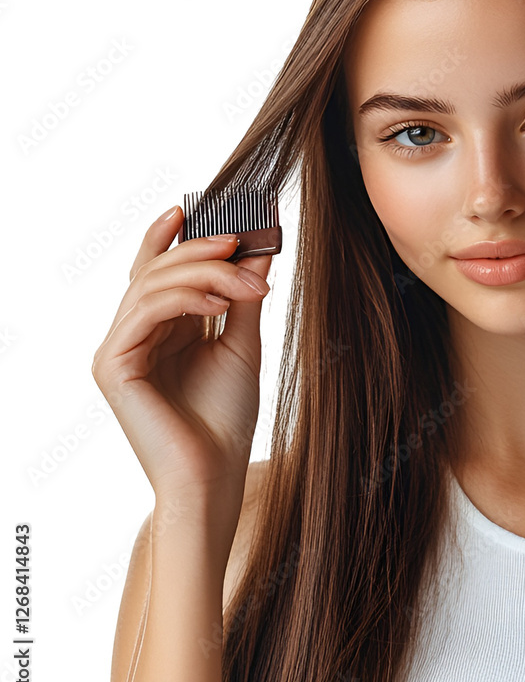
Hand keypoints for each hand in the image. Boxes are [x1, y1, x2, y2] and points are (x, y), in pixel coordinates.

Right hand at [92, 205, 274, 521]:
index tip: (200, 207)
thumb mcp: (242, 343)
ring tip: (248, 280)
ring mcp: (118, 349)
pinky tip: (222, 300)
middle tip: (242, 240)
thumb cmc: (226, 418)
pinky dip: (186, 296)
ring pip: (151, 284)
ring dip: (205, 272)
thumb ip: (241, 297)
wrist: (215, 474)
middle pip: (155, 270)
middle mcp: (133, 335)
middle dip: (202, 249)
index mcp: (159, 330)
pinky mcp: (112, 365)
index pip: (158, 271)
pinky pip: (146, 310)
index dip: (173, 237)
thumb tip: (256, 250)